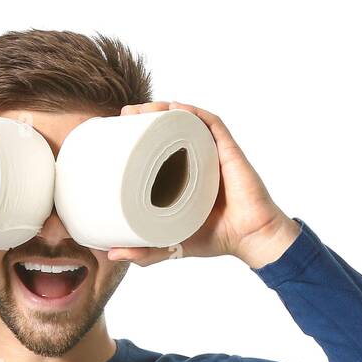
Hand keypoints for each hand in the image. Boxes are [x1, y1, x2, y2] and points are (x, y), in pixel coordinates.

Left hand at [105, 101, 299, 269]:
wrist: (251, 238)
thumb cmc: (216, 238)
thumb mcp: (171, 245)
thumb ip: (144, 252)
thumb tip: (111, 254)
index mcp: (182, 176)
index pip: (157, 149)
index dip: (136, 137)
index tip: (115, 132)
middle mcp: (196, 160)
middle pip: (169, 129)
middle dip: (146, 116)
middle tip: (125, 114)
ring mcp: (212, 153)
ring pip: (188, 121)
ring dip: (165, 109)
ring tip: (144, 108)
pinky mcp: (229, 151)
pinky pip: (212, 124)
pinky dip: (194, 112)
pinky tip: (176, 107)